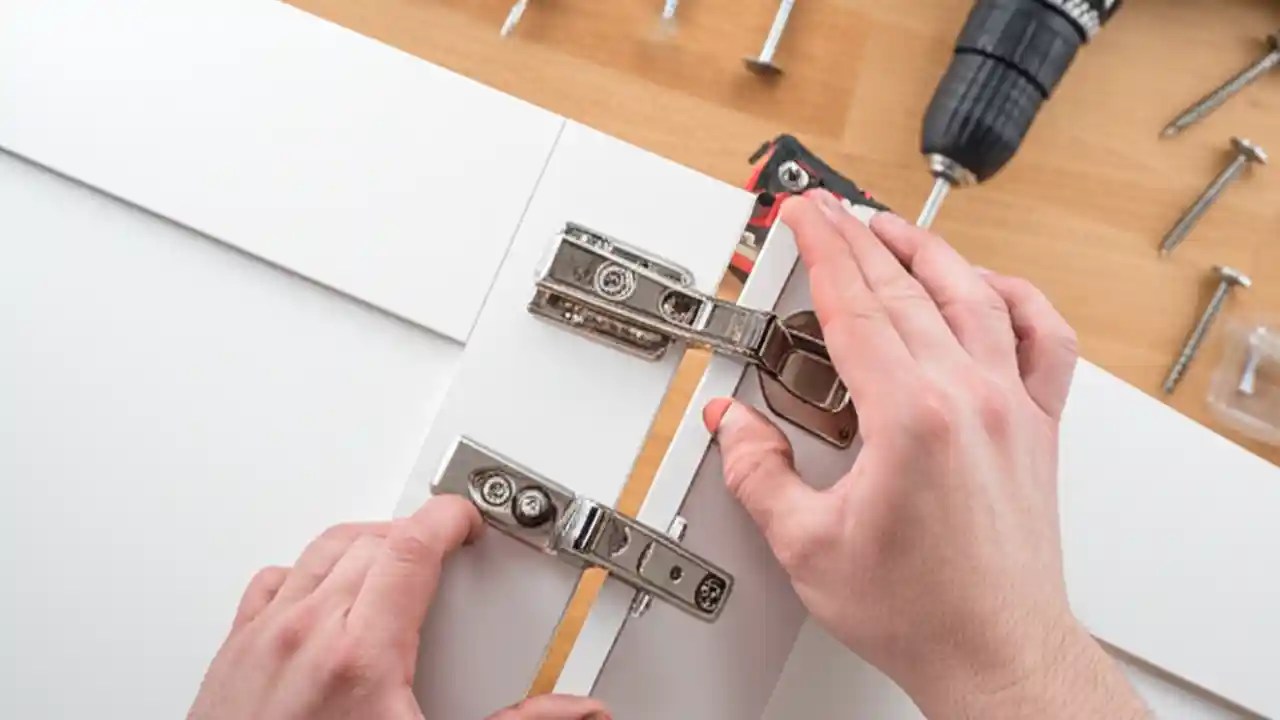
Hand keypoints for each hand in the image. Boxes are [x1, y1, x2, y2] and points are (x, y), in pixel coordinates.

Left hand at [188, 496, 609, 719]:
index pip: (411, 547)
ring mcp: (262, 641)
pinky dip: (306, 575)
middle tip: (446, 550)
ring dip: (364, 546)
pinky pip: (272, 584)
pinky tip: (323, 594)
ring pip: (319, 553)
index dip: (447, 519)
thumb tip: (575, 713)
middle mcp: (305, 636)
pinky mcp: (231, 656)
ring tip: (395, 559)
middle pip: (371, 542)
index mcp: (362, 656)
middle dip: (416, 535)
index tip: (466, 520)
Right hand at [704, 190, 1143, 717]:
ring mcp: (1014, 406)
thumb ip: (758, 475)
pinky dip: (1016, 298)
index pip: (855, 306)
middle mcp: (971, 398)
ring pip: (972, 295)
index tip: (803, 216)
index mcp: (911, 419)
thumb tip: (732, 429)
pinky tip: (989, 286)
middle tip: (827, 211)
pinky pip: (1044, 338)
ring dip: (925, 251)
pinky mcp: (1039, 427)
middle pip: (905, 288)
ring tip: (890, 227)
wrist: (996, 652)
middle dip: (857, 239)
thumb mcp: (807, 546)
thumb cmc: (920, 612)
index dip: (820, 250)